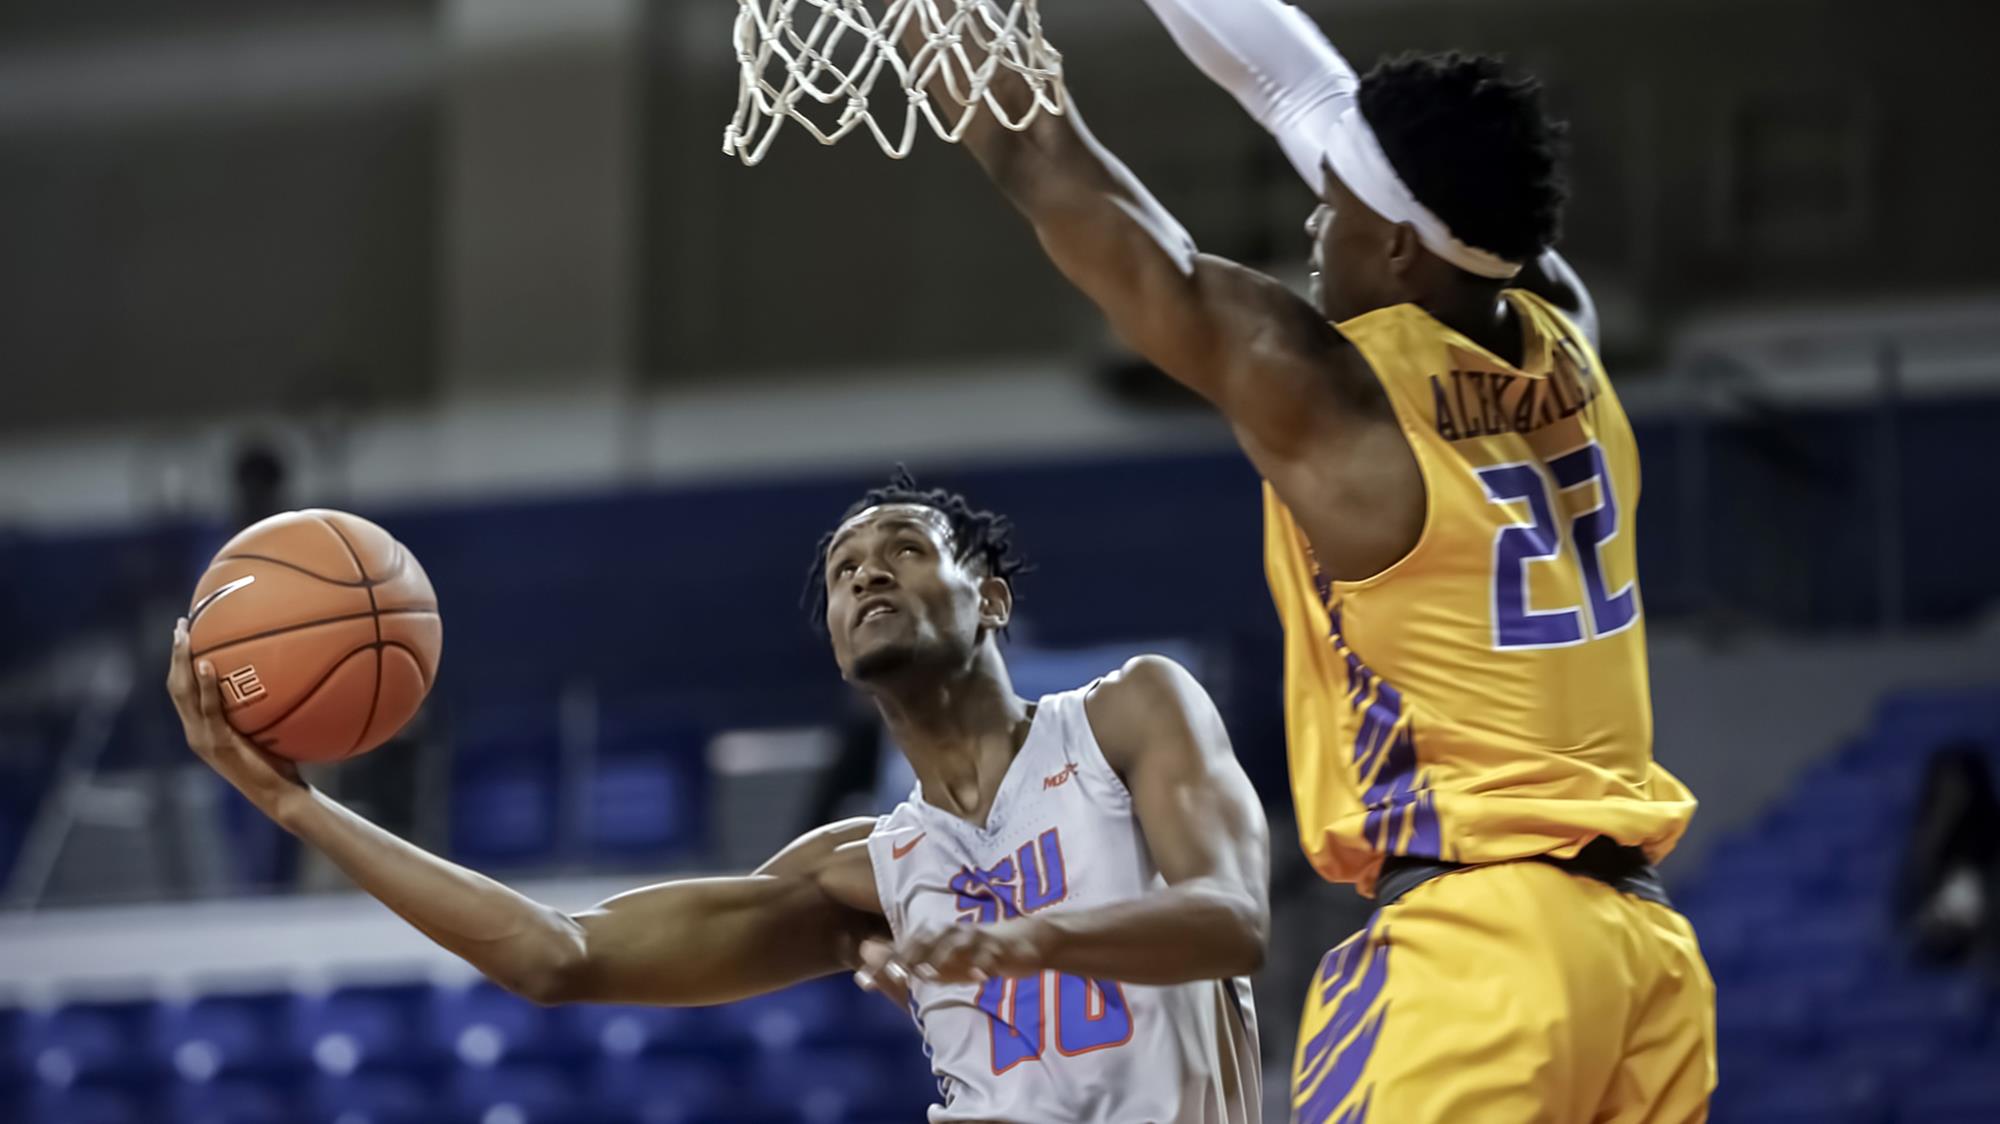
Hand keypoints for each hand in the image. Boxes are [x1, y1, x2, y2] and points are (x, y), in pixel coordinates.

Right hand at [165, 616, 305, 812]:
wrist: (280, 796)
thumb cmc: (281, 763)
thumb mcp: (268, 729)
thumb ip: (264, 706)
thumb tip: (286, 670)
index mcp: (202, 728)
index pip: (182, 692)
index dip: (179, 663)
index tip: (184, 634)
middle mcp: (196, 732)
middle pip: (175, 687)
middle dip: (175, 654)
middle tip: (180, 625)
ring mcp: (204, 739)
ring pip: (183, 694)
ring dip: (181, 662)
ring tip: (184, 635)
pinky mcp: (218, 744)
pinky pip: (209, 709)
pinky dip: (206, 686)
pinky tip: (207, 664)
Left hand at [863, 918, 1052, 986]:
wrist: (1026, 940)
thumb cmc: (976, 953)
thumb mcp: (942, 962)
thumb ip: (906, 961)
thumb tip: (865, 953)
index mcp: (936, 939)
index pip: (904, 948)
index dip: (883, 962)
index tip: (863, 978)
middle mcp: (953, 935)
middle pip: (927, 943)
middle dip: (908, 956)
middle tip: (891, 972)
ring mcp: (978, 940)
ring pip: (958, 945)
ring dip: (943, 956)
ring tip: (929, 971)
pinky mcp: (1002, 948)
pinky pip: (992, 955)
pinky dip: (985, 963)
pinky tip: (979, 975)